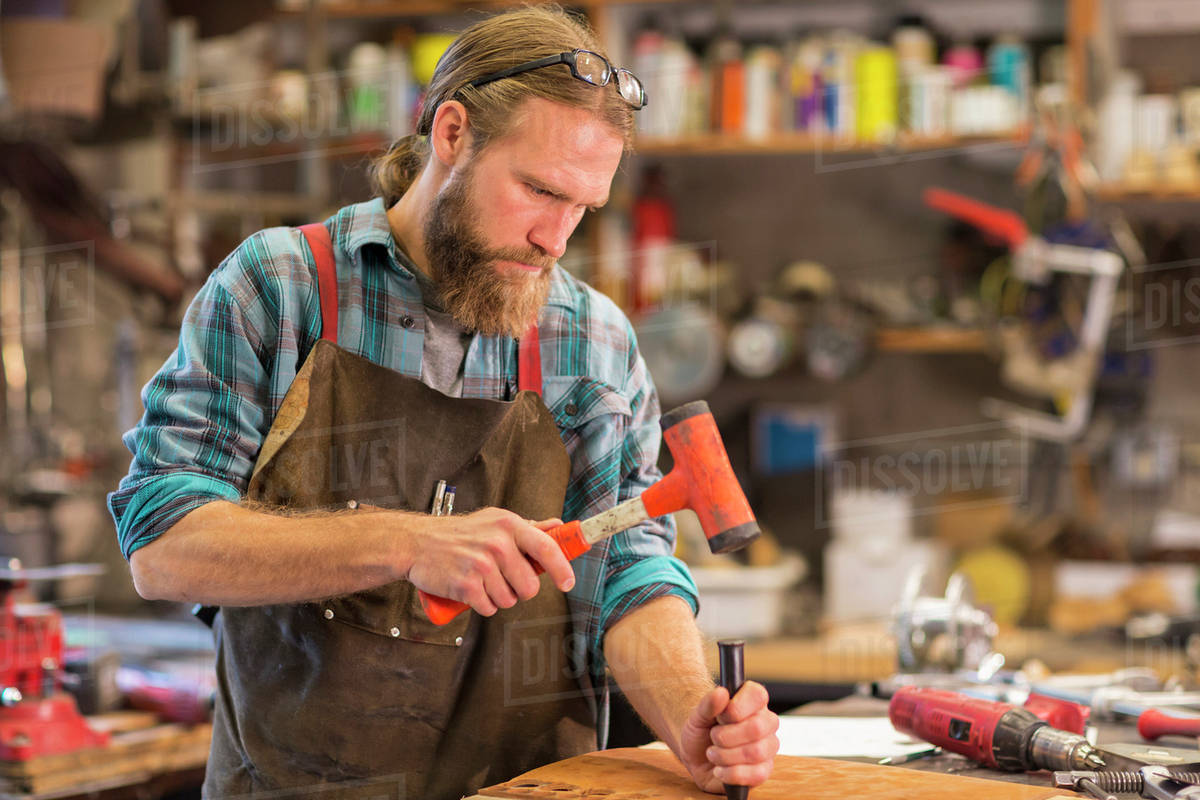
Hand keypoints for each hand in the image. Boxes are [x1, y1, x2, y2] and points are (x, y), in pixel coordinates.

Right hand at [402, 507, 574, 615]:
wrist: (417, 543)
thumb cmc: (459, 533)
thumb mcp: (495, 520)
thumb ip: (529, 526)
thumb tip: (557, 526)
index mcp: (509, 525)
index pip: (546, 547)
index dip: (562, 568)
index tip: (568, 583)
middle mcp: (497, 544)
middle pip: (530, 586)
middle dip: (520, 589)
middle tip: (503, 578)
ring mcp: (481, 565)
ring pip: (509, 600)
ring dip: (498, 597)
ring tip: (483, 581)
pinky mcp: (466, 585)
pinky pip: (489, 608)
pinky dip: (482, 605)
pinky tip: (472, 590)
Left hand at [678, 681, 777, 793]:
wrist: (696, 755)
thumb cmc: (702, 730)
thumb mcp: (698, 714)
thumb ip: (708, 703)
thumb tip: (721, 693)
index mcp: (753, 702)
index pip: (757, 695)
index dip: (737, 707)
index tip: (721, 716)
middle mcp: (765, 723)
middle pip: (757, 727)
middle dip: (726, 736)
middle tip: (713, 736)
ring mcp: (767, 749)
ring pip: (756, 753)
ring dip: (725, 755)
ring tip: (712, 753)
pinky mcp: (763, 771)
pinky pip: (756, 775)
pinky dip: (731, 773)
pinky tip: (719, 769)